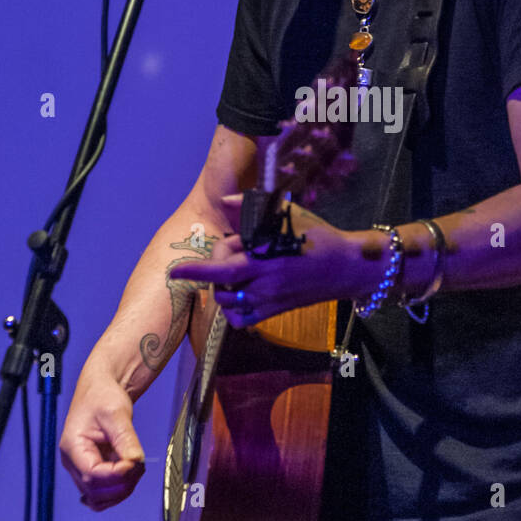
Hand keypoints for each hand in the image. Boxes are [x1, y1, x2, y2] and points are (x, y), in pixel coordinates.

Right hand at [60, 376, 145, 510]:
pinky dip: (118, 489)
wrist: (100, 389)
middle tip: (139, 464)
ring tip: (136, 467)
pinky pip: (103, 492)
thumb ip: (125, 439)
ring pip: (100, 497)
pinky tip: (130, 473)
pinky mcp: (93, 469)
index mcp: (72, 447)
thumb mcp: (116, 413)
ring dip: (122, 488)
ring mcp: (82, 468)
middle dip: (122, 483)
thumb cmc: (102, 395)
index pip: (92, 475)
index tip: (134, 463)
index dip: (116, 475)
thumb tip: (135, 462)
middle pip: (96, 491)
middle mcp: (73, 462)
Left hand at [168, 193, 380, 327]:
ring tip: (238, 271)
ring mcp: (270, 301)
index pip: (222, 268)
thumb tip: (222, 201)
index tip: (175, 273)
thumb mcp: (286, 214)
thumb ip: (251, 207)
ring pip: (227, 303)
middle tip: (235, 250)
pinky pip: (241, 319)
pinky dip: (233, 309)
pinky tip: (240, 293)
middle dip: (216, 267)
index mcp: (265, 257)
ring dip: (223, 287)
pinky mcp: (275, 312)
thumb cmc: (316, 236)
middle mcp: (265, 283)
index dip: (196, 271)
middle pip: (220, 284)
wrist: (345, 267)